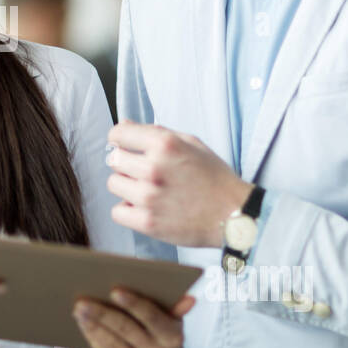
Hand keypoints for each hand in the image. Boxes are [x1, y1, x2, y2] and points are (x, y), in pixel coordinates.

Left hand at [74, 290, 195, 347]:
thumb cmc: (161, 333)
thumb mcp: (171, 321)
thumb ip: (175, 307)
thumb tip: (190, 299)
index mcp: (174, 337)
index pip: (153, 317)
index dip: (134, 304)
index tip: (114, 290)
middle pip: (127, 330)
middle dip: (103, 314)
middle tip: (83, 300)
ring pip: (113, 344)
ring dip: (93, 325)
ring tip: (78, 309)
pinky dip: (93, 338)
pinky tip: (83, 324)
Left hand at [107, 120, 252, 247]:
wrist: (234, 215)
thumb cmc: (215, 179)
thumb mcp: (191, 144)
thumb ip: (155, 133)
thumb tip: (124, 126)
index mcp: (164, 144)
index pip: (118, 134)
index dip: (120, 140)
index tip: (124, 147)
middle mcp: (153, 167)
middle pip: (113, 160)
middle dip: (126, 164)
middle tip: (144, 172)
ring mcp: (149, 196)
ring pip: (114, 184)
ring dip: (127, 187)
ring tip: (149, 191)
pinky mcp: (147, 222)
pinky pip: (117, 211)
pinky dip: (128, 210)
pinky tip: (146, 208)